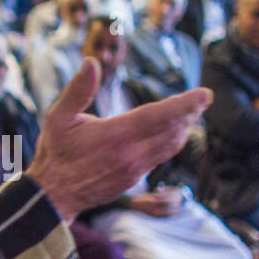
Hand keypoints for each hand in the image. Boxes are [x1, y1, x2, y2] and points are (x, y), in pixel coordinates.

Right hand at [27, 58, 210, 222]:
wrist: (53, 197)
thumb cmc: (54, 153)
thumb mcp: (58, 118)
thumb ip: (77, 90)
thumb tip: (91, 62)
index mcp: (116, 136)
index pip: (158, 116)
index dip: (184, 104)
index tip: (205, 94)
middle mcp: (131, 154)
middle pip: (172, 131)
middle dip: (190, 113)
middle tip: (204, 98)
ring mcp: (135, 169)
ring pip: (170, 146)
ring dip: (184, 128)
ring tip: (193, 111)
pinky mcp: (134, 179)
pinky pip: (161, 157)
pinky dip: (171, 141)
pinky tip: (173, 131)